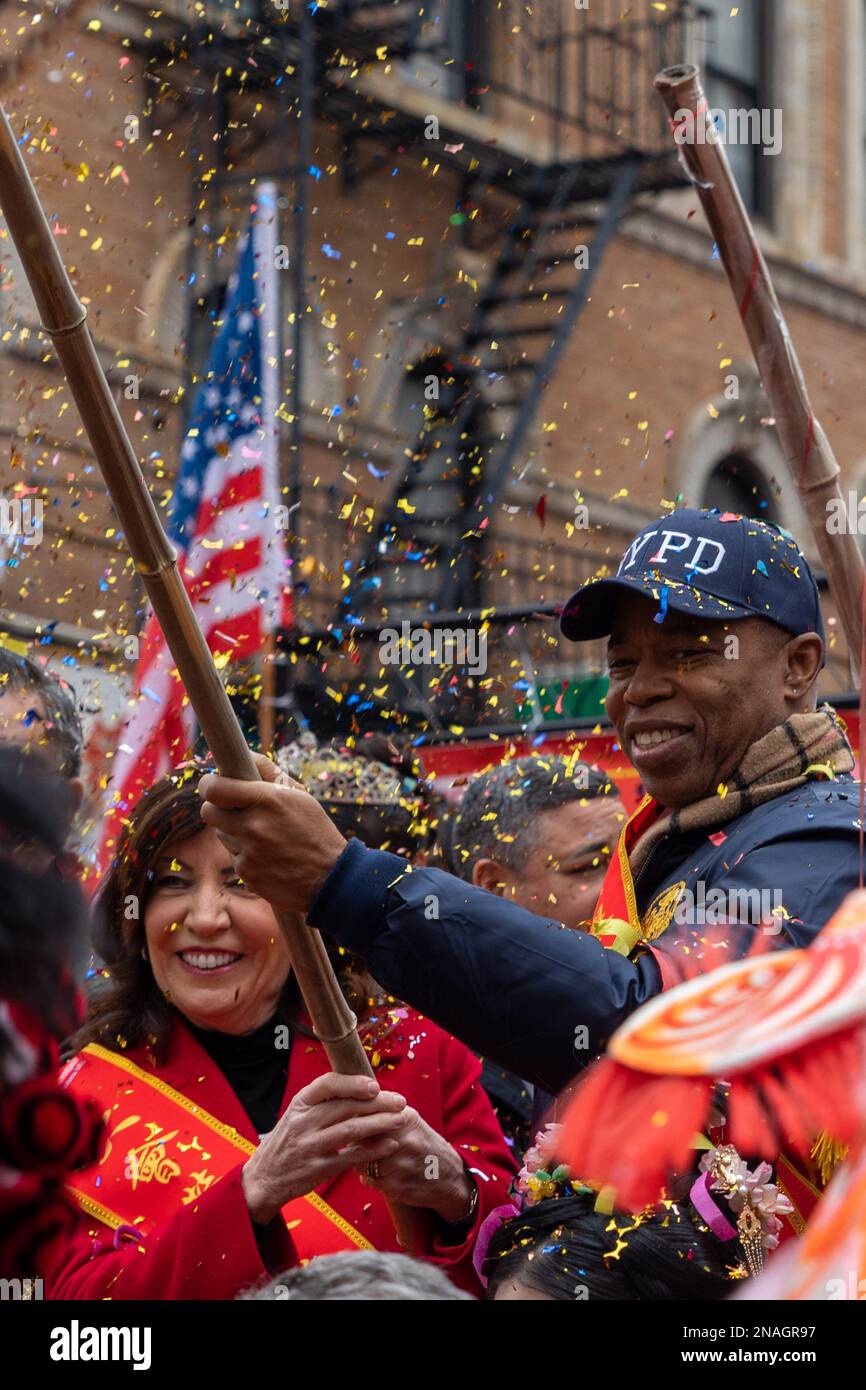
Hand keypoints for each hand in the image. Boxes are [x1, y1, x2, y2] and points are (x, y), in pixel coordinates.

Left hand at [199, 753, 346, 913]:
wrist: (330, 877)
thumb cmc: (315, 830)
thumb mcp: (300, 795)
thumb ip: (269, 772)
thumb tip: (245, 754)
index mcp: (267, 800)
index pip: (215, 789)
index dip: (209, 784)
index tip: (212, 783)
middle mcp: (254, 826)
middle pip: (209, 811)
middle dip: (217, 807)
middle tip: (233, 808)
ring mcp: (248, 853)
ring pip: (221, 834)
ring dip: (233, 831)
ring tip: (261, 834)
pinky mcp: (247, 874)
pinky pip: (234, 857)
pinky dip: (244, 854)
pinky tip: (267, 854)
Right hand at [241, 1072, 407, 1224]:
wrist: (264, 1178)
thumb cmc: (289, 1141)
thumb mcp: (298, 1115)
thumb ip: (325, 1102)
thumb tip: (363, 1088)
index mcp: (300, 1103)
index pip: (328, 1084)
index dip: (353, 1083)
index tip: (375, 1085)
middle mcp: (303, 1122)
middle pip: (346, 1107)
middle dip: (378, 1103)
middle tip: (401, 1101)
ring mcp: (310, 1146)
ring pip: (351, 1130)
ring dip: (380, 1123)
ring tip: (401, 1119)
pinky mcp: (318, 1169)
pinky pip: (351, 1157)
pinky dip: (373, 1150)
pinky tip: (390, 1145)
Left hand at [359, 1106, 473, 1225]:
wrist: (451, 1176)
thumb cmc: (422, 1144)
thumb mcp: (409, 1119)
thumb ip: (382, 1110)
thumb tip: (349, 1107)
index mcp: (405, 1117)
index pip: (366, 1115)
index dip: (355, 1122)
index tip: (351, 1125)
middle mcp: (404, 1138)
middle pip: (360, 1141)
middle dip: (356, 1144)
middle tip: (358, 1145)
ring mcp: (402, 1165)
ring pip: (362, 1163)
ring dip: (362, 1164)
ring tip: (373, 1161)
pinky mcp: (398, 1187)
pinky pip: (371, 1181)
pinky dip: (371, 1179)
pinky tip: (383, 1174)